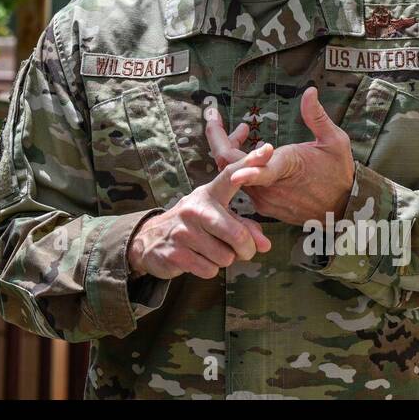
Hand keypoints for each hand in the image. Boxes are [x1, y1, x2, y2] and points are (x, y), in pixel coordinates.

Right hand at [126, 147, 273, 279]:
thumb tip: (265, 245)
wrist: (151, 240)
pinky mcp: (176, 253)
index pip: (230, 176)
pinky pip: (210, 270)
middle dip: (246, 249)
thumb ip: (244, 228)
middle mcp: (195, 208)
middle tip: (242, 251)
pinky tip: (198, 259)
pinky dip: (209, 269)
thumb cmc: (193, 226)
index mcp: (208, 194)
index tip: (268, 150)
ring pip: (225, 257)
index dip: (249, 164)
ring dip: (225, 260)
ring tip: (212, 251)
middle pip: (237, 235)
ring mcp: (183, 231)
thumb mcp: (216, 218)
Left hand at [206, 87, 353, 225]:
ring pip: (235, 175)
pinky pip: (244, 185)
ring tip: (243, 131)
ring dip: (232, 151)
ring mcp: (266, 199)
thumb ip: (316, 116)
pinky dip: (242, 166)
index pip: (259, 167)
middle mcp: (271, 187)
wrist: (343, 209)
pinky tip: (255, 152)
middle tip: (216, 118)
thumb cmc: (339, 172)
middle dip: (220, 139)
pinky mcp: (265, 206)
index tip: (224, 149)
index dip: (238, 158)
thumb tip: (310, 91)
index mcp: (287, 167)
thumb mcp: (335, 141)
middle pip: (231, 166)